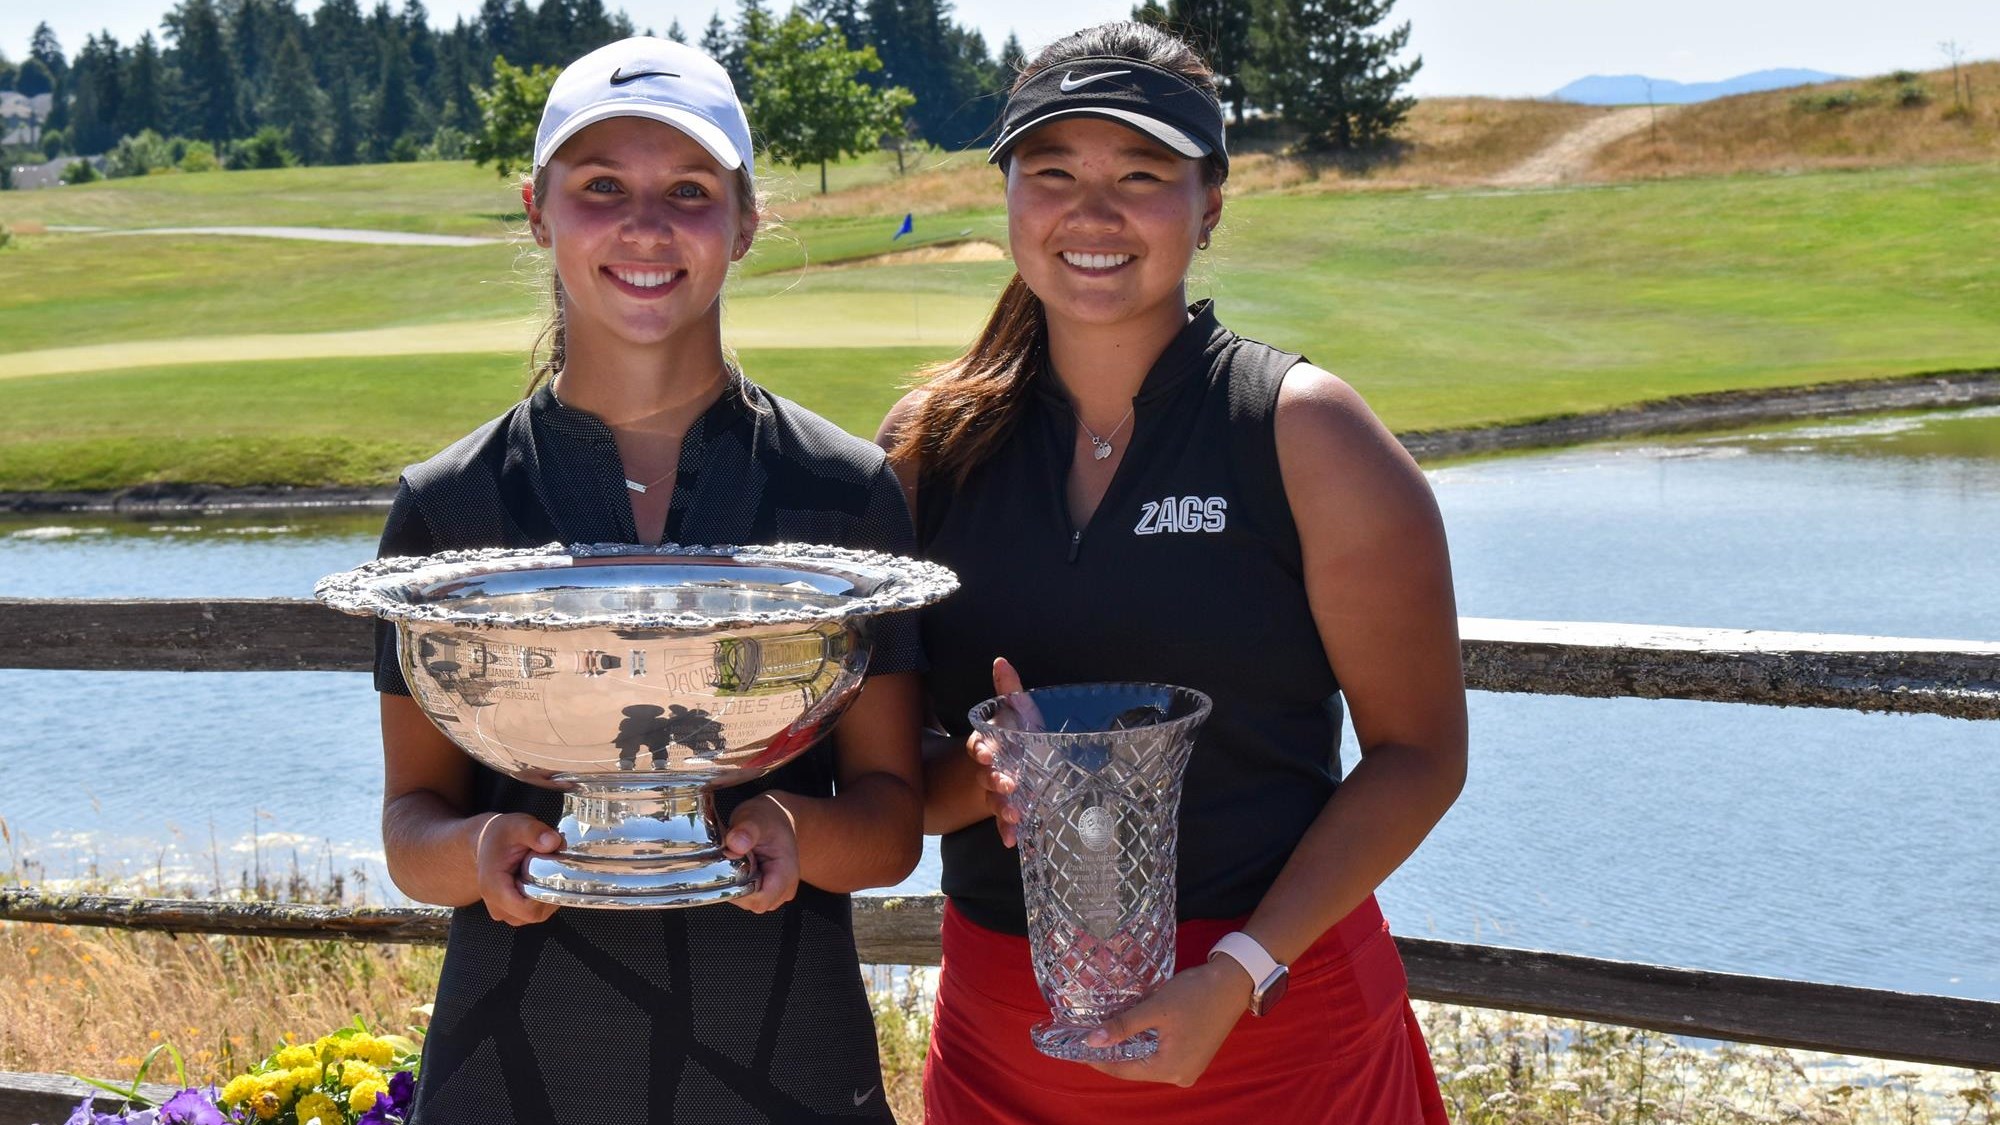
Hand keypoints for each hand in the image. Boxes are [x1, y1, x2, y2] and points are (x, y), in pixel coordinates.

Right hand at [473, 812, 563, 926]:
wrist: (485, 841)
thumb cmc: (499, 835)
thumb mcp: (517, 825)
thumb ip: (534, 832)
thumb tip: (554, 842)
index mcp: (494, 888)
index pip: (527, 910)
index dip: (547, 896)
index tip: (552, 875)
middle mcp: (496, 905)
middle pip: (535, 914)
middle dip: (549, 893)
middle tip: (549, 870)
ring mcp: (503, 911)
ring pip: (536, 915)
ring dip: (547, 896)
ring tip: (542, 873)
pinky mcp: (510, 911)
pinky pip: (533, 912)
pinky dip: (543, 898)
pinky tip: (540, 880)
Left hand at [724, 793, 799, 912]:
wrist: (776, 819)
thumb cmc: (770, 818)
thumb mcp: (757, 816)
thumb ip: (747, 829)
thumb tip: (735, 845)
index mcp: (787, 873)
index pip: (759, 900)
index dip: (738, 889)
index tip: (730, 866)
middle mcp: (784, 888)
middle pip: (750, 902)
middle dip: (735, 883)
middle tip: (735, 857)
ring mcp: (775, 893)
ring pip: (746, 900)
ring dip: (736, 882)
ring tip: (741, 858)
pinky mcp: (765, 891)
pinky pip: (745, 895)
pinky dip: (737, 881)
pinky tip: (741, 864)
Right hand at [969, 657, 1039, 846]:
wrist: (1004, 763)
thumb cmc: (1014, 734)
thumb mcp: (1013, 712)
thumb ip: (1007, 689)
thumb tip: (1001, 660)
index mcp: (989, 744)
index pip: (981, 745)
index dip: (982, 748)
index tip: (986, 752)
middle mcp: (989, 769)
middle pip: (987, 774)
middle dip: (994, 779)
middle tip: (1005, 783)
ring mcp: (995, 791)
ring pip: (995, 800)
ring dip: (1003, 807)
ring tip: (1013, 814)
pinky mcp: (1006, 809)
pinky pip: (1005, 821)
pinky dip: (1007, 830)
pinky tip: (1011, 841)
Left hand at [1082, 959, 1253, 1086]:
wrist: (1232, 982)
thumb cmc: (1195, 994)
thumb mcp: (1155, 1008)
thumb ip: (1123, 1026)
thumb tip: (1091, 1041)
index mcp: (1170, 1069)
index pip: (1123, 1070)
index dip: (1098, 1059)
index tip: (1077, 1047)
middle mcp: (1180, 1076)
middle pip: (1136, 1069)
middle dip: (1113, 1053)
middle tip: (1088, 1036)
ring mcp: (1189, 1068)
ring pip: (1148, 1062)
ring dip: (1129, 1049)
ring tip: (1105, 1032)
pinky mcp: (1194, 1057)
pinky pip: (1162, 1057)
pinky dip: (1146, 1046)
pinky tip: (1132, 1032)